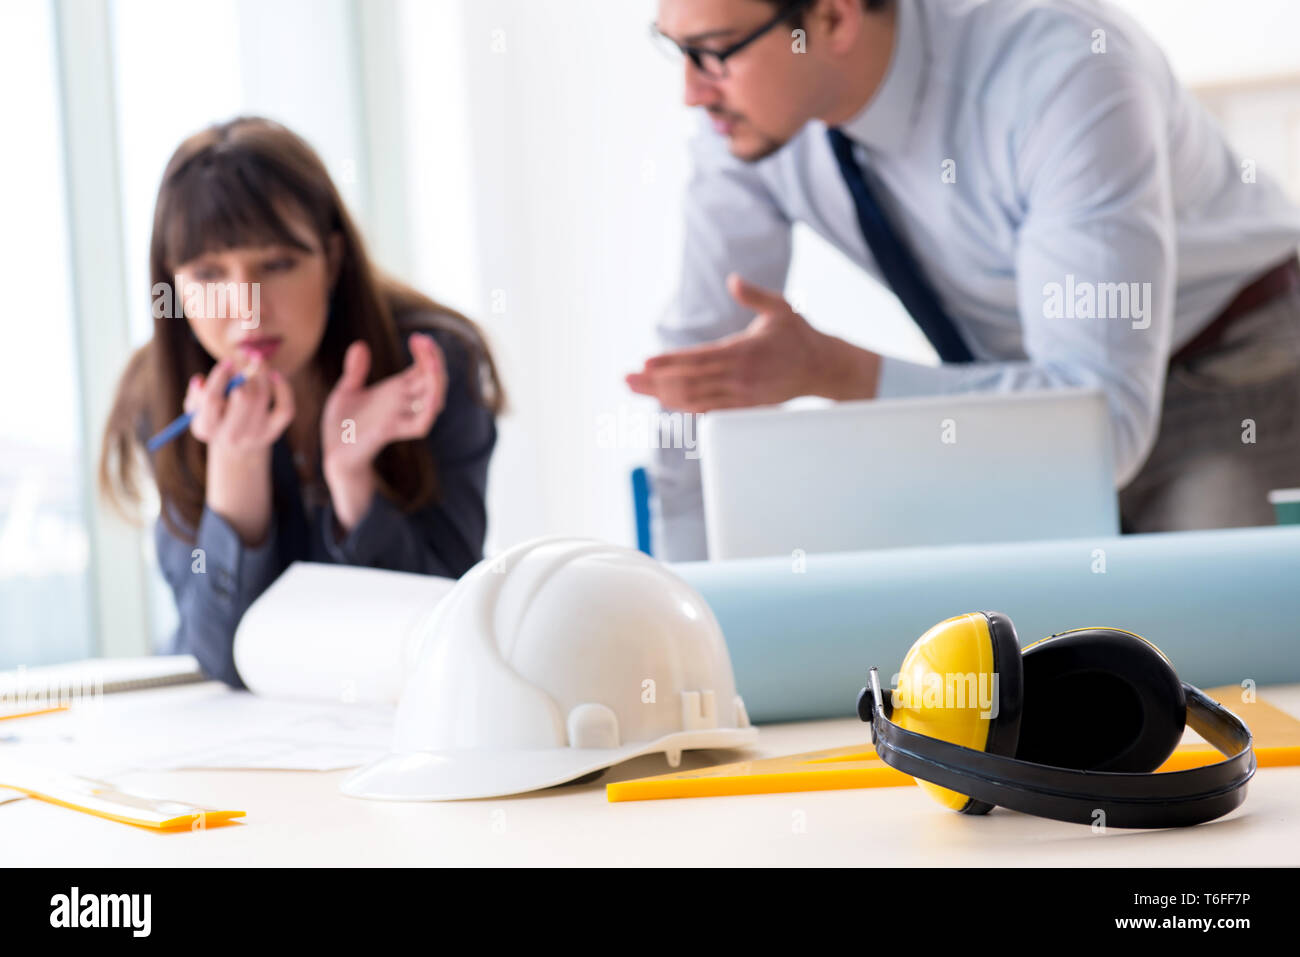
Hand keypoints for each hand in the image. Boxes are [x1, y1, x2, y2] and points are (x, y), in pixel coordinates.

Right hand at [186, 356, 293, 545]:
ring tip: (258, 364)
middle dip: (246, 374)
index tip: (226, 363)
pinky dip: (285, 393)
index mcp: (207, 429)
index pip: (211, 403)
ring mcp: (255, 436)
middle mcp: (230, 434)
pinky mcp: (274, 434)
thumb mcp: (200, 417)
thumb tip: (196, 382)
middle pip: (243, 399)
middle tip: (247, 356)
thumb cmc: (216, 427)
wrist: (238, 457)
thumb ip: (196, 399)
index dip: (220, 380)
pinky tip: (278, 379)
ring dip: (262, 378)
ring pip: (262, 401)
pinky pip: (284, 412)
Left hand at [320, 333, 446, 531]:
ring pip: (433, 399)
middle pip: (433, 380)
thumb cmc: (341, 427)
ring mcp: (400, 418)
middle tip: (423, 340)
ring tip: (431, 362)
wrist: (332, 454)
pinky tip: (431, 397)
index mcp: (396, 392)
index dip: (426, 354)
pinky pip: (420, 425)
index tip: (419, 337)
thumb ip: (355, 371)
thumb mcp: (346, 391)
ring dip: (436, 381)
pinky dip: (429, 412)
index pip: (423, 370)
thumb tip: (360, 344)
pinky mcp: (390, 431)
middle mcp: (403, 404)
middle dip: (434, 360)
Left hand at [625, 274, 880, 410]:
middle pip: (689, 384)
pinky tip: (664, 401)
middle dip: (655, 382)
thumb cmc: (799, 335)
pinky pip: (708, 410)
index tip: (645, 362)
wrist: (822, 369)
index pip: (699, 359)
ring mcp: (741, 397)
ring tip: (637, 388)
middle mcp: (740, 378)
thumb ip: (755, 296)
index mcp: (744, 353)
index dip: (670, 362)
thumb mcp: (781, 308)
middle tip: (626, 379)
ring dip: (662, 396)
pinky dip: (684, 406)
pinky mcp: (744, 408)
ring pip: (694, 400)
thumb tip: (733, 280)